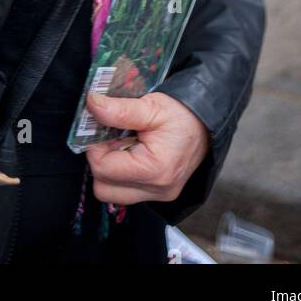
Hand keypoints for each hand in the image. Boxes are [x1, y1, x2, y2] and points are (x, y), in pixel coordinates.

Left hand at [85, 91, 210, 206]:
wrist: (208, 123)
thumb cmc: (182, 113)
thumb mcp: (151, 106)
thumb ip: (119, 109)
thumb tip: (92, 104)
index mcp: (154, 170)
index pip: (102, 169)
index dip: (94, 146)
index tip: (100, 128)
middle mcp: (157, 190)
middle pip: (104, 188)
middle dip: (100, 161)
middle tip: (111, 138)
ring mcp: (159, 196)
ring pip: (113, 193)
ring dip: (110, 169)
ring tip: (123, 144)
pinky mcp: (160, 194)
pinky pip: (127, 191)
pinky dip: (122, 173)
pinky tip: (132, 152)